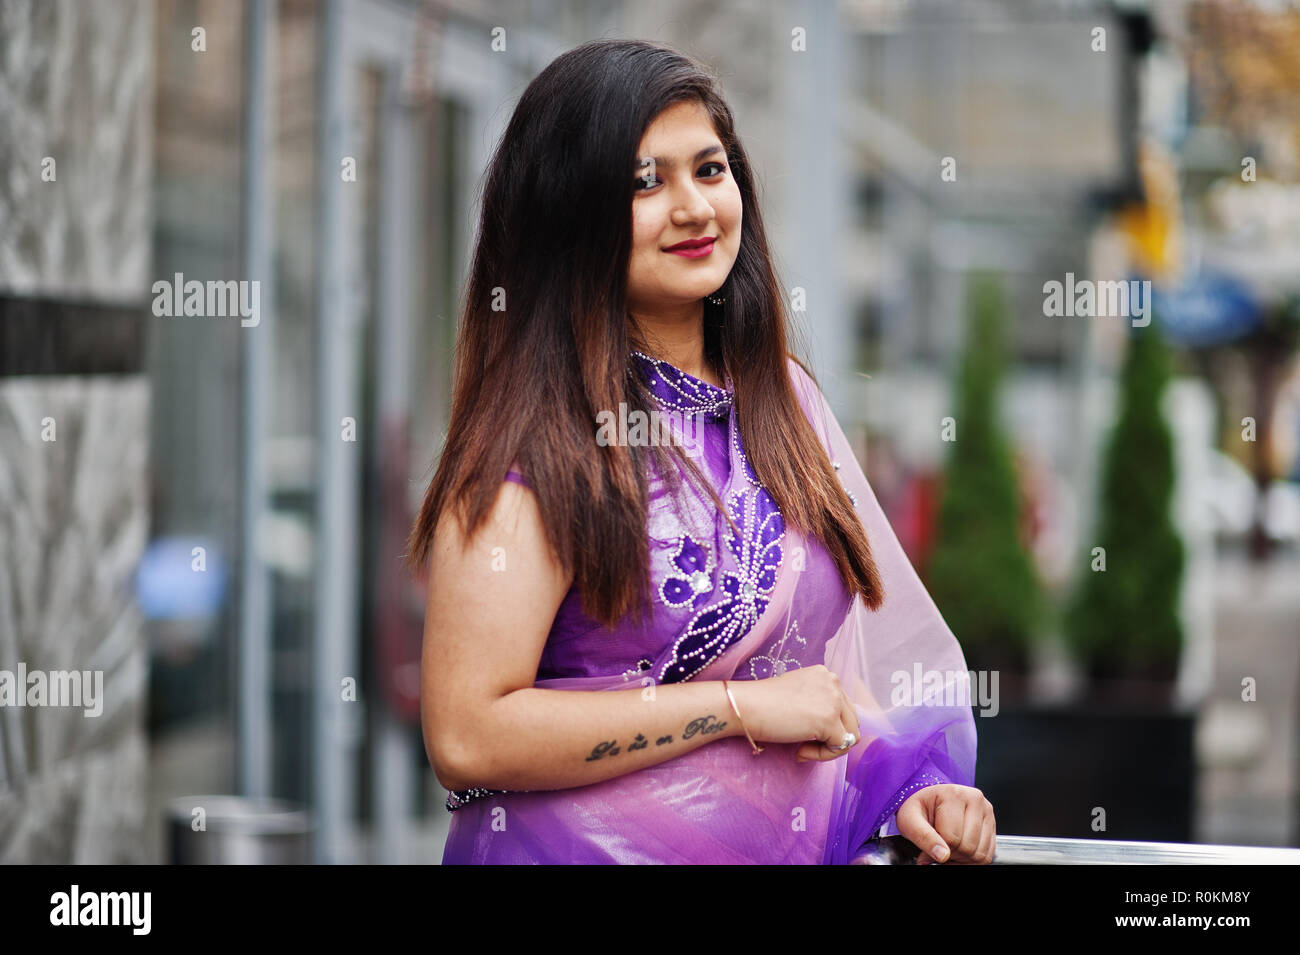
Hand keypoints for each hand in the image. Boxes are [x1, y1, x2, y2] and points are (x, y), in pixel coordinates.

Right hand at [729, 665, 860, 761]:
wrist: (746, 706)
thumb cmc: (763, 704)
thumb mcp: (798, 695)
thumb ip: (817, 703)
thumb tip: (837, 732)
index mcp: (826, 675)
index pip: (843, 707)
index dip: (827, 725)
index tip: (803, 731)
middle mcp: (834, 682)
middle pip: (851, 721)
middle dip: (831, 738)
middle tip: (803, 745)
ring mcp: (833, 700)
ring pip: (850, 735)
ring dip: (828, 748)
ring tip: (802, 748)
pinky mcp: (829, 720)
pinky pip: (840, 747)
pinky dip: (821, 755)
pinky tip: (800, 751)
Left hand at [895, 784, 995, 864]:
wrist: (929, 802)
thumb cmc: (920, 809)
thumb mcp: (910, 820)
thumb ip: (923, 837)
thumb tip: (942, 855)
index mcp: (954, 794)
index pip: (952, 838)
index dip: (938, 849)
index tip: (927, 848)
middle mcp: (975, 799)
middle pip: (968, 847)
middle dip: (951, 854)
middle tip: (939, 847)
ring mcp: (986, 811)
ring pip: (980, 854)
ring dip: (962, 858)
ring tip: (948, 847)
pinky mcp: (992, 824)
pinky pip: (987, 854)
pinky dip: (973, 859)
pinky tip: (959, 849)